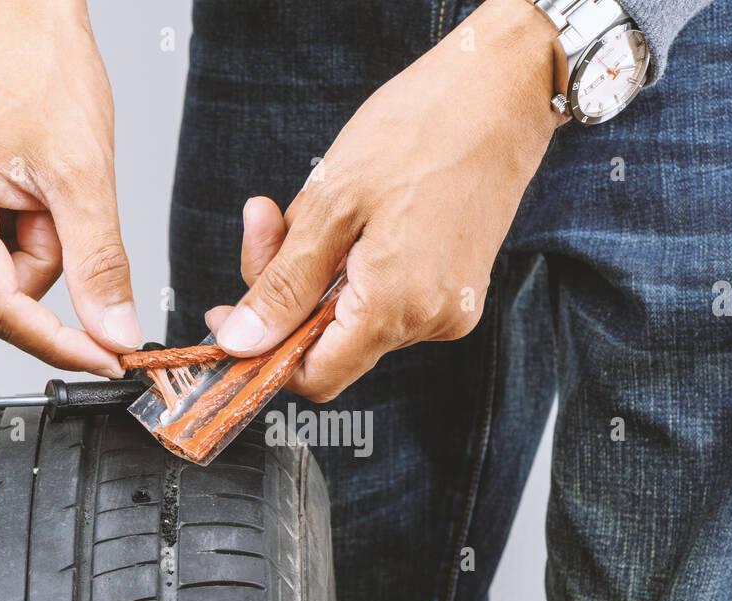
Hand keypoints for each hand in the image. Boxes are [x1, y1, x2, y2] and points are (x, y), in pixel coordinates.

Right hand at [0, 0, 137, 375]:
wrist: (17, 16)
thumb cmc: (38, 67)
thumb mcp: (85, 174)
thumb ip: (99, 265)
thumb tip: (112, 331)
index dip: (58, 342)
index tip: (102, 359)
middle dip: (43, 276)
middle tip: (65, 217)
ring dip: (32, 256)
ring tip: (43, 192)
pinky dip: (16, 240)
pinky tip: (26, 195)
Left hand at [206, 0, 563, 401]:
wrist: (501, 92)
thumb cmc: (420, 130)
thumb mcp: (330, 203)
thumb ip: (283, 285)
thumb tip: (242, 342)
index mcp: (395, 307)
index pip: (316, 378)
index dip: (265, 354)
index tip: (230, 313)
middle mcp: (430, 321)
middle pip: (331, 343)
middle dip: (289, 291)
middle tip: (270, 219)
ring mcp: (451, 308)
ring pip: (356, 318)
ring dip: (323, 272)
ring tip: (328, 201)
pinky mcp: (459, 290)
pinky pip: (388, 299)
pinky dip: (358, 267)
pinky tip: (362, 216)